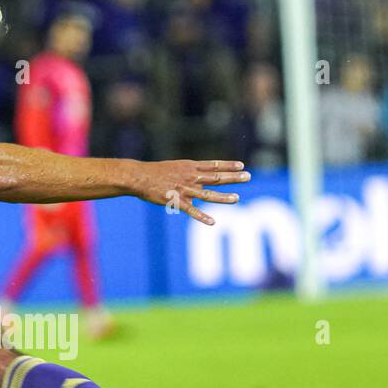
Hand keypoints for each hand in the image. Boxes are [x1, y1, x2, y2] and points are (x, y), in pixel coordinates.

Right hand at [129, 159, 249, 224]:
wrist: (139, 177)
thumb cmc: (154, 172)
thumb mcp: (174, 167)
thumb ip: (187, 173)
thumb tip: (196, 177)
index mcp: (190, 167)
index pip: (213, 165)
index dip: (228, 165)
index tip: (241, 165)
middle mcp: (190, 177)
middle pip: (216, 177)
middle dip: (233, 178)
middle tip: (248, 177)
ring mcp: (184, 189)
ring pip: (208, 194)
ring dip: (223, 197)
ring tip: (237, 198)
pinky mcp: (176, 201)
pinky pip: (192, 210)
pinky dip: (202, 217)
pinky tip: (212, 222)